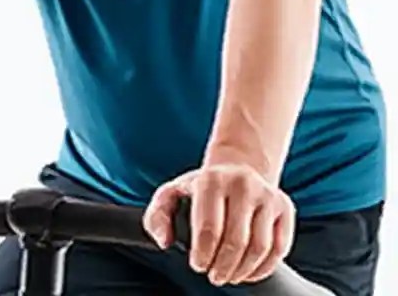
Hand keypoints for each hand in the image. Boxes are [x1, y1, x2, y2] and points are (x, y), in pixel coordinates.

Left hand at [143, 163, 295, 285]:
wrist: (239, 167)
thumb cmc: (202, 187)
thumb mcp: (172, 193)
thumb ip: (158, 216)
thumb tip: (164, 242)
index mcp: (211, 180)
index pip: (209, 228)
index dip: (203, 254)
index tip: (198, 266)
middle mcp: (242, 185)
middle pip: (236, 240)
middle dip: (223, 266)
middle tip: (214, 277)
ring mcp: (268, 196)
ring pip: (260, 247)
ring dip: (243, 270)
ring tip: (230, 277)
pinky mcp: (285, 208)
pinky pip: (280, 247)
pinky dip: (264, 267)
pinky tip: (249, 273)